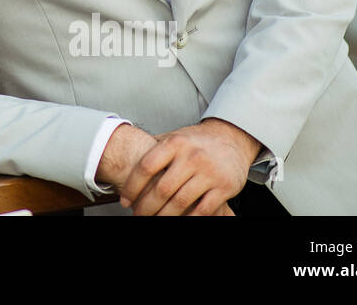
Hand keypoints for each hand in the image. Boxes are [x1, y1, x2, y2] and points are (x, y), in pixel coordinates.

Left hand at [119, 119, 258, 215]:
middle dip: (146, 207)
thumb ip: (154, 147)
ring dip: (163, 216)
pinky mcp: (224, 187)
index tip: (125, 200)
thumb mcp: (174, 136)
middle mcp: (192, 156)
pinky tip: (178, 220)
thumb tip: (127, 157)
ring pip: (180, 202)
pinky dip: (188, 218)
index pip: (146, 167)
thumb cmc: (197, 140)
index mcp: (175, 143)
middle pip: (161, 189)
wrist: (232, 138)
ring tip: (154, 220)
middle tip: (137, 214)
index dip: (132, 186)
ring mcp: (209, 172)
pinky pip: (202, 209)